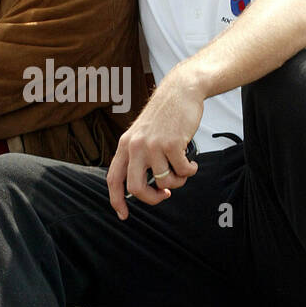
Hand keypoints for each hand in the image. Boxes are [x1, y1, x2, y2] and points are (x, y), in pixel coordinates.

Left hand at [106, 67, 200, 219]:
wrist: (180, 91)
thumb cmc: (164, 116)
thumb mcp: (142, 134)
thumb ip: (138, 157)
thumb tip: (143, 187)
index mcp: (125, 145)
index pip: (114, 179)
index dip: (116, 200)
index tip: (123, 215)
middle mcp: (135, 146)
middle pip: (136, 188)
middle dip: (152, 199)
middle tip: (164, 195)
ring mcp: (153, 145)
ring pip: (164, 182)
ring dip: (178, 181)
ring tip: (182, 168)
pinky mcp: (172, 144)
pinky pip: (182, 172)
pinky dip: (190, 171)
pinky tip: (192, 162)